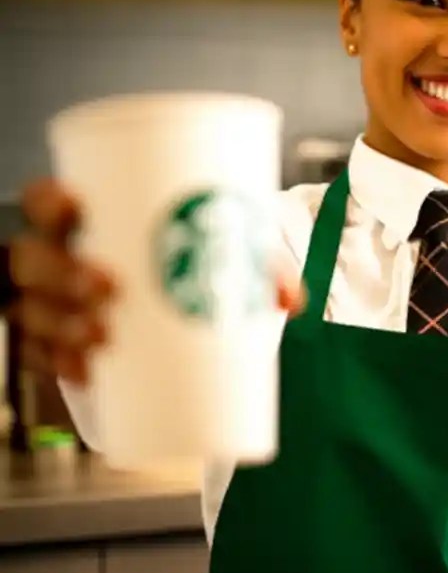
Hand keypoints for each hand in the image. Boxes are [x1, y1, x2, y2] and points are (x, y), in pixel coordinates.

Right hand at [6, 179, 304, 385]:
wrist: (165, 291)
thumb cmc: (186, 253)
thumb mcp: (219, 248)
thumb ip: (255, 265)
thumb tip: (293, 299)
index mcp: (80, 219)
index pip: (43, 200)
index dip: (51, 204)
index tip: (80, 211)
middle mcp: (51, 257)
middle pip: (30, 260)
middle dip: (62, 273)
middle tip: (110, 288)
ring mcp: (45, 301)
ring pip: (31, 310)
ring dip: (60, 323)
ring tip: (103, 335)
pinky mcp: (52, 341)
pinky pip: (39, 354)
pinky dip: (60, 362)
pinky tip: (84, 372)